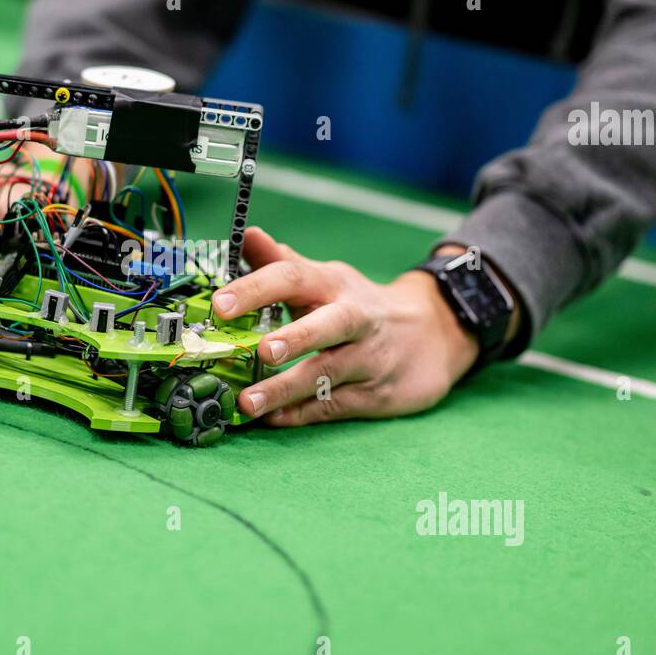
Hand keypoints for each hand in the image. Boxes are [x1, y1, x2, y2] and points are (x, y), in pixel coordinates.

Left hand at [211, 227, 483, 425]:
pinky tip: (274, 419)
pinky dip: (302, 413)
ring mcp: (367, 358)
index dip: (257, 289)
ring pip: (328, 373)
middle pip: (327, 325)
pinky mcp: (375, 394)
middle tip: (261, 351)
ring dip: (286, 388)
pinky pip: (334, 405)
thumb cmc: (358, 304)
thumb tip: (249, 235)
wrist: (434, 333)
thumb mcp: (326, 278)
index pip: (294, 277)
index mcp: (333, 284)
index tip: (220, 305)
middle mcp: (354, 318)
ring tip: (250, 402)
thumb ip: (283, 263)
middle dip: (294, 338)